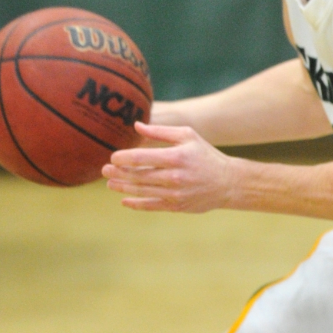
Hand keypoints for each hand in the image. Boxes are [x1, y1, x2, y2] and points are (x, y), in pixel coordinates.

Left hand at [104, 122, 235, 212]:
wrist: (228, 182)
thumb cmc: (206, 155)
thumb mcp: (187, 136)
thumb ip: (160, 131)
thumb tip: (136, 126)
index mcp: (175, 157)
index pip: (140, 158)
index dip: (122, 158)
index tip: (113, 157)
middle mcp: (174, 177)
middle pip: (138, 176)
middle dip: (118, 173)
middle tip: (104, 170)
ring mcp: (175, 194)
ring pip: (142, 192)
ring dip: (123, 188)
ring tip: (110, 183)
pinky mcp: (177, 206)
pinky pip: (152, 206)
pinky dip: (136, 204)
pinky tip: (124, 201)